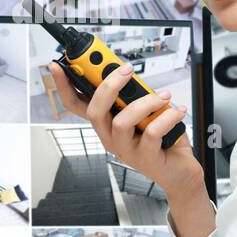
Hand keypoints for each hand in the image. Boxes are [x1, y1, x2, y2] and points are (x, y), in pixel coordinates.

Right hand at [48, 60, 205, 200]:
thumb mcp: (143, 112)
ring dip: (145, 103)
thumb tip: (128, 73)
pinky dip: (167, 117)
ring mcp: (125, 150)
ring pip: (122, 122)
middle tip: (126, 71)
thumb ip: (132, 96)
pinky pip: (152, 132)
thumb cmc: (161, 140)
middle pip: (94, 111)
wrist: (179, 171)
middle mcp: (110, 138)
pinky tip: (177, 112)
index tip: (57, 65)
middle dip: (109, 85)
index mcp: (105, 124)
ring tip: (163, 96)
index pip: (75, 105)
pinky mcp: (145, 158)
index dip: (63, 85)